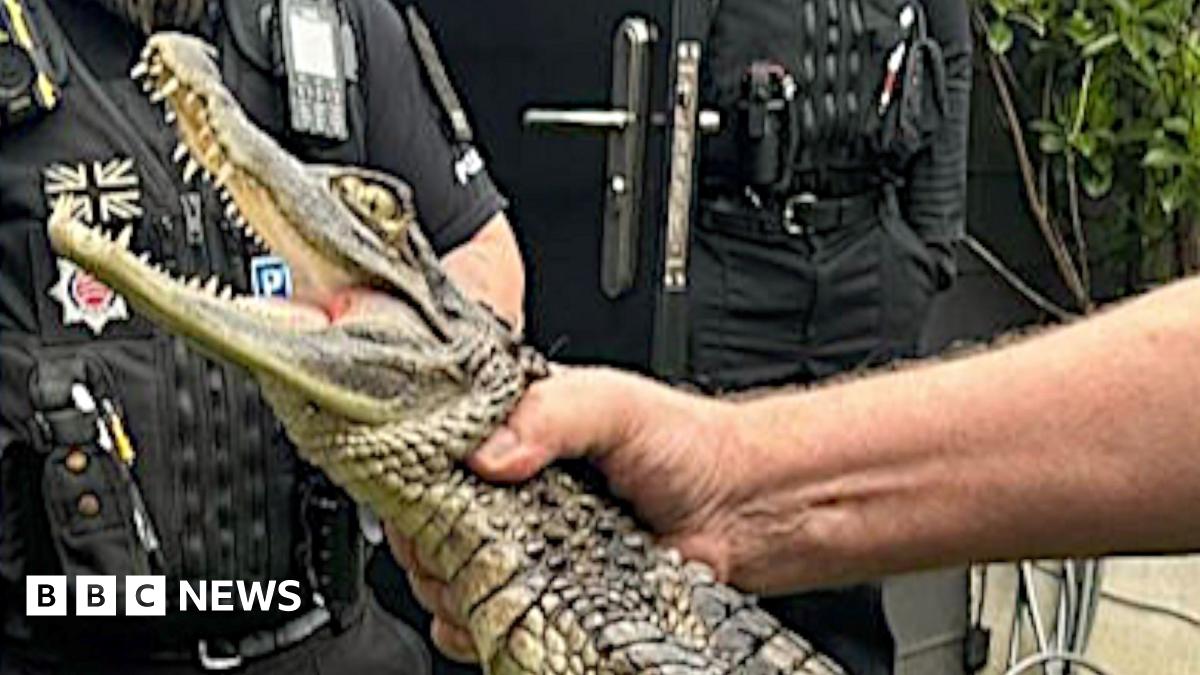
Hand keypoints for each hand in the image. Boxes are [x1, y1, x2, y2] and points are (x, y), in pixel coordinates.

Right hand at [384, 367, 744, 661]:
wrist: (740, 509)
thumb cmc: (684, 446)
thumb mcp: (612, 403)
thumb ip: (551, 413)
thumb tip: (487, 452)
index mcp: (512, 436)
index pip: (427, 461)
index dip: (413, 483)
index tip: (420, 498)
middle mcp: (508, 495)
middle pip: (426, 528)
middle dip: (430, 543)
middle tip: (466, 542)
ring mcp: (523, 549)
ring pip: (447, 580)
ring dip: (454, 587)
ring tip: (496, 575)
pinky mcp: (544, 598)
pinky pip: (485, 622)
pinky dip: (478, 626)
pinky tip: (501, 613)